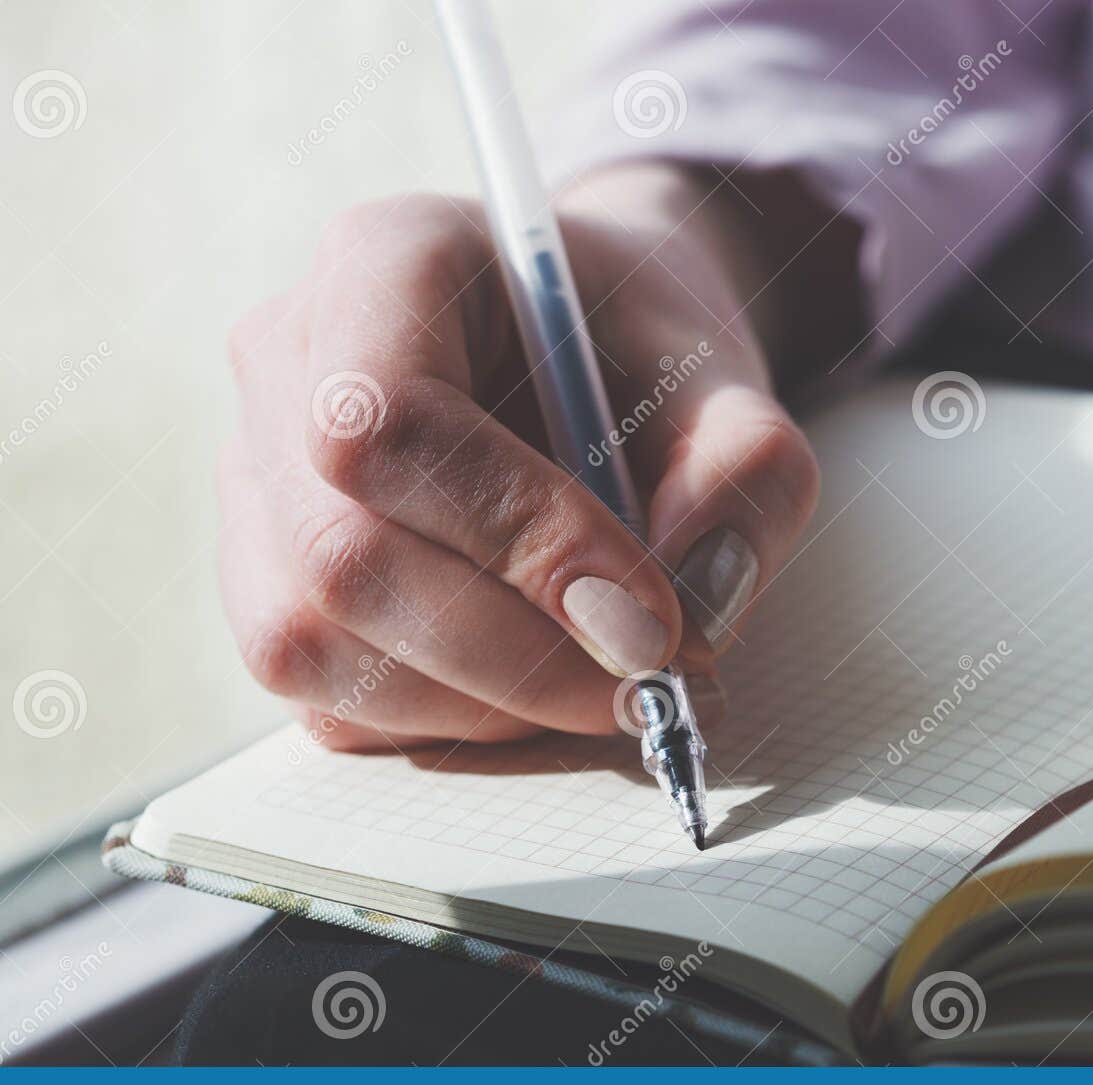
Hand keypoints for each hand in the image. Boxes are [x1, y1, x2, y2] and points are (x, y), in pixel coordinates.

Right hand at [220, 165, 820, 749]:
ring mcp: (255, 475)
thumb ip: (742, 476)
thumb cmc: (642, 352)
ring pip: (312, 642)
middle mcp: (288, 361)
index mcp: (386, 260)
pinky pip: (323, 694)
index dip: (520, 537)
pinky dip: (444, 721)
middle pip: (343, 555)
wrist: (592, 353)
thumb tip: (692, 616)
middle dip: (516, 656)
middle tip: (646, 683)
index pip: (388, 418)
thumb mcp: (726, 382)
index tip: (646, 615)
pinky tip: (534, 685)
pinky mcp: (266, 577)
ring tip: (599, 681)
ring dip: (483, 702)